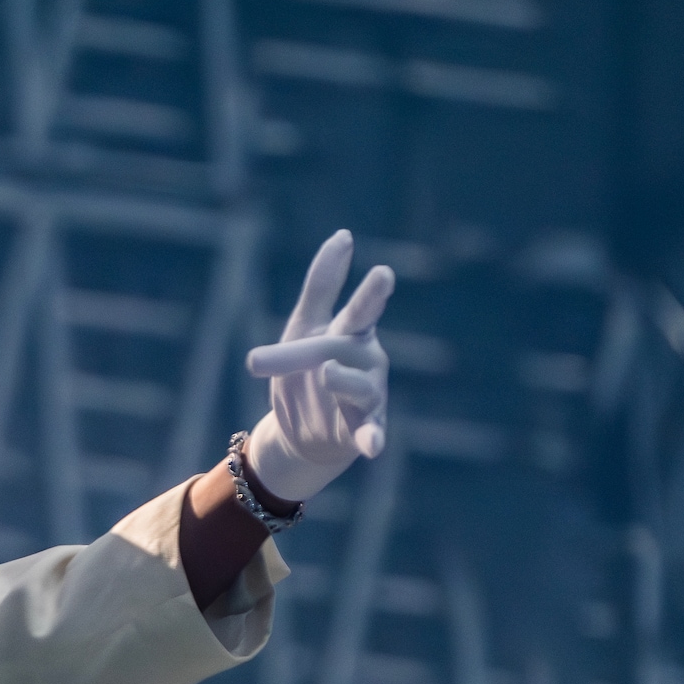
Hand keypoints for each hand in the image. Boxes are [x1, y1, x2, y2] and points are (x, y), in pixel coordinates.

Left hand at [242, 230, 394, 501]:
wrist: (301, 430)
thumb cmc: (308, 370)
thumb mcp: (305, 327)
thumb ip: (322, 286)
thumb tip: (344, 236)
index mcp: (351, 332)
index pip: (358, 307)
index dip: (367, 287)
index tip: (379, 267)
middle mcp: (366, 359)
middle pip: (363, 330)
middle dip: (371, 302)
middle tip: (382, 276)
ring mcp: (368, 394)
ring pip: (359, 384)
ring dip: (345, 379)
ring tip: (328, 372)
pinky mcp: (363, 428)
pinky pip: (370, 432)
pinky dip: (372, 438)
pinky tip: (372, 447)